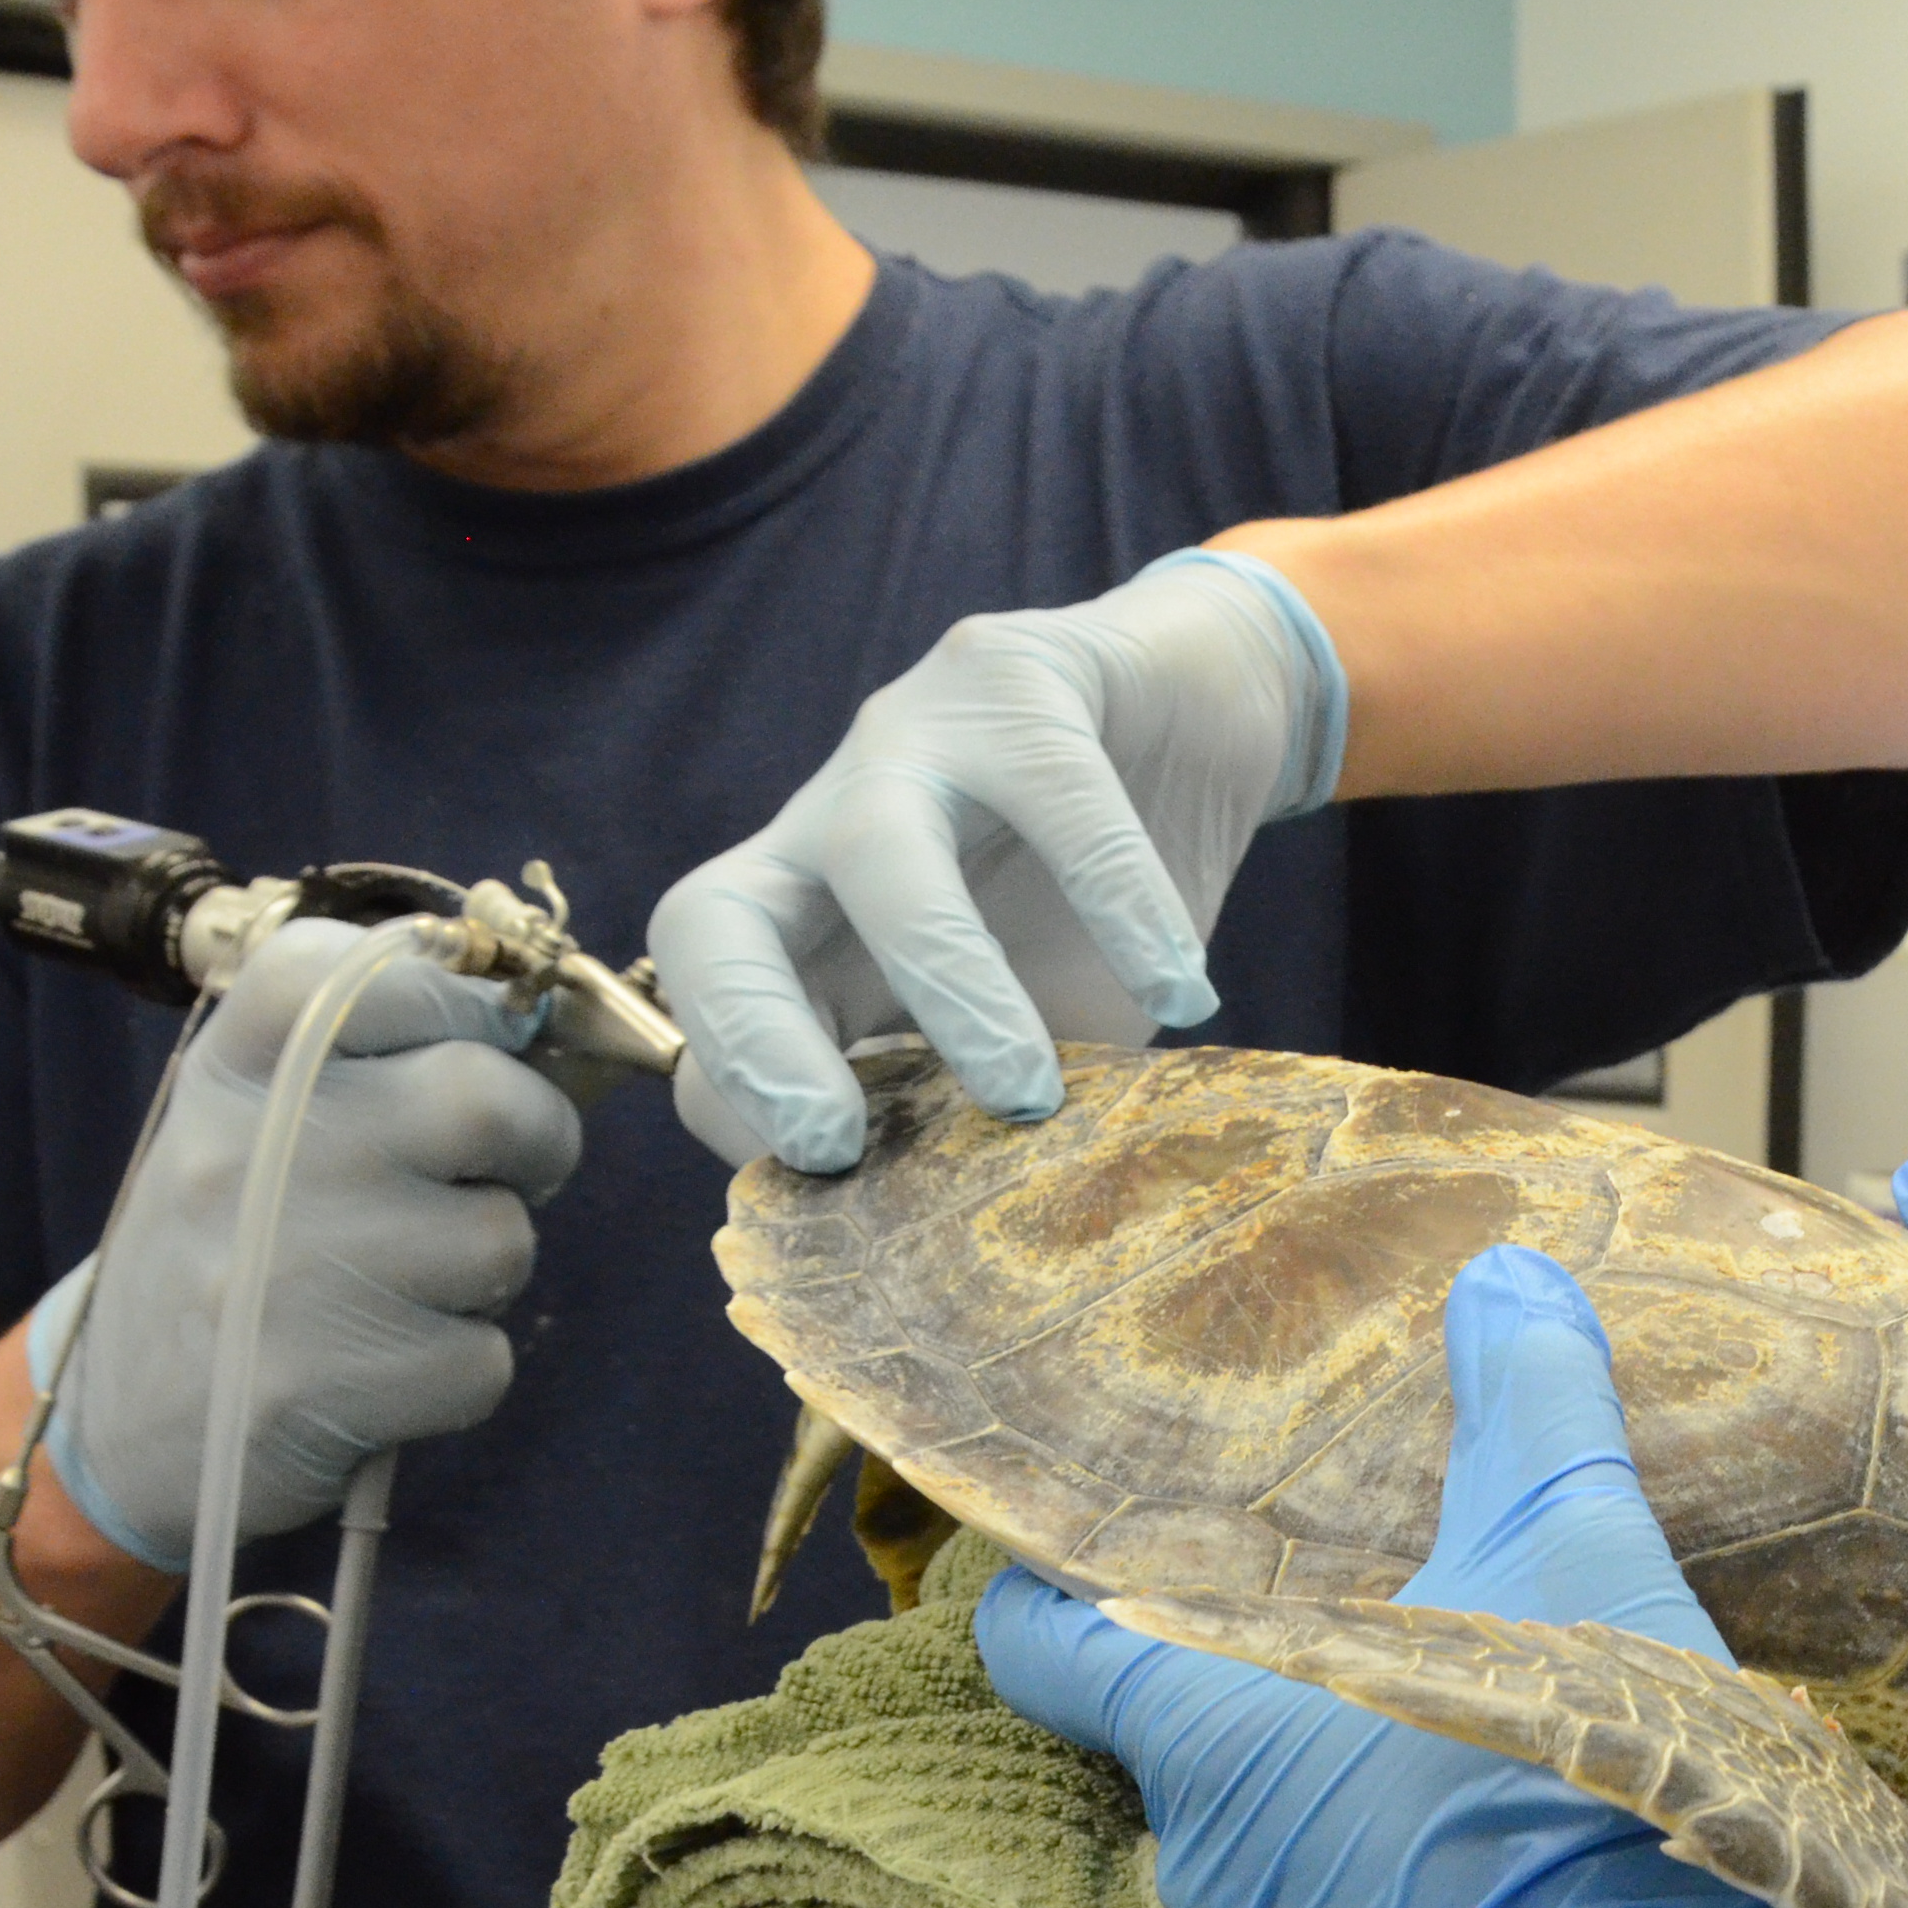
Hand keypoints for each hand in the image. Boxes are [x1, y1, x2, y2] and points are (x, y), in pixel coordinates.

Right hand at [27, 920, 583, 1571]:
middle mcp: (246, 1147)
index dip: (468, 1004)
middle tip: (510, 1167)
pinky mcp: (311, 1386)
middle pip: (483, 1097)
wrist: (130, 1419)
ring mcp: (278, 1268)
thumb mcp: (268, 1117)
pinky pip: (482, 1360)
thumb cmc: (245, 1244)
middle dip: (537, 1138)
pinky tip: (387, 1364)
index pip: (379, 967)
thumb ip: (389, 1053)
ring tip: (412, 1280)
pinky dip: (461, 1370)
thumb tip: (555, 1026)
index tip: (478, 1045)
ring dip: (488, 1270)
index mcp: (236, 1062)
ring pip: (499, 1239)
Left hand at [651, 549, 1346, 1157]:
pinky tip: (1183, 991)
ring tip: (1029, 1089)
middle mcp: (824, 828)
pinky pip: (1054, 792)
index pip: (707, 1021)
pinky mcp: (1013, 673)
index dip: (742, 1105)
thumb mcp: (1043, 1022)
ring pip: (877, 852)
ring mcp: (909, 739)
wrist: (1200, 724)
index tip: (834, 1186)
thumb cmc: (1098, 901)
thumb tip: (972, 1234)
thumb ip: (991, 1106)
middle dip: (752, 1039)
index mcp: (809, 926)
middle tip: (833, 1147)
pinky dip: (1119, 900)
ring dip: (946, 986)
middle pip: (709, 921)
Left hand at [972, 1246, 1907, 1907]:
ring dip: (1331, 1787)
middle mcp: (1201, 1862)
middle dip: (1240, 1676)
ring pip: (1269, 1845)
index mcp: (1201, 1729)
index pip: (1036, 1644)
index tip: (1105, 1531)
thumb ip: (1529, 1406)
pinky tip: (1494, 1841)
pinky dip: (1396, 1893)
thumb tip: (1506, 1273)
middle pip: (1170, 1737)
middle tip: (1332, 1593)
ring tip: (1433, 1710)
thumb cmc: (1582, 1786)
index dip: (1055, 1579)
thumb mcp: (1578, 1552)